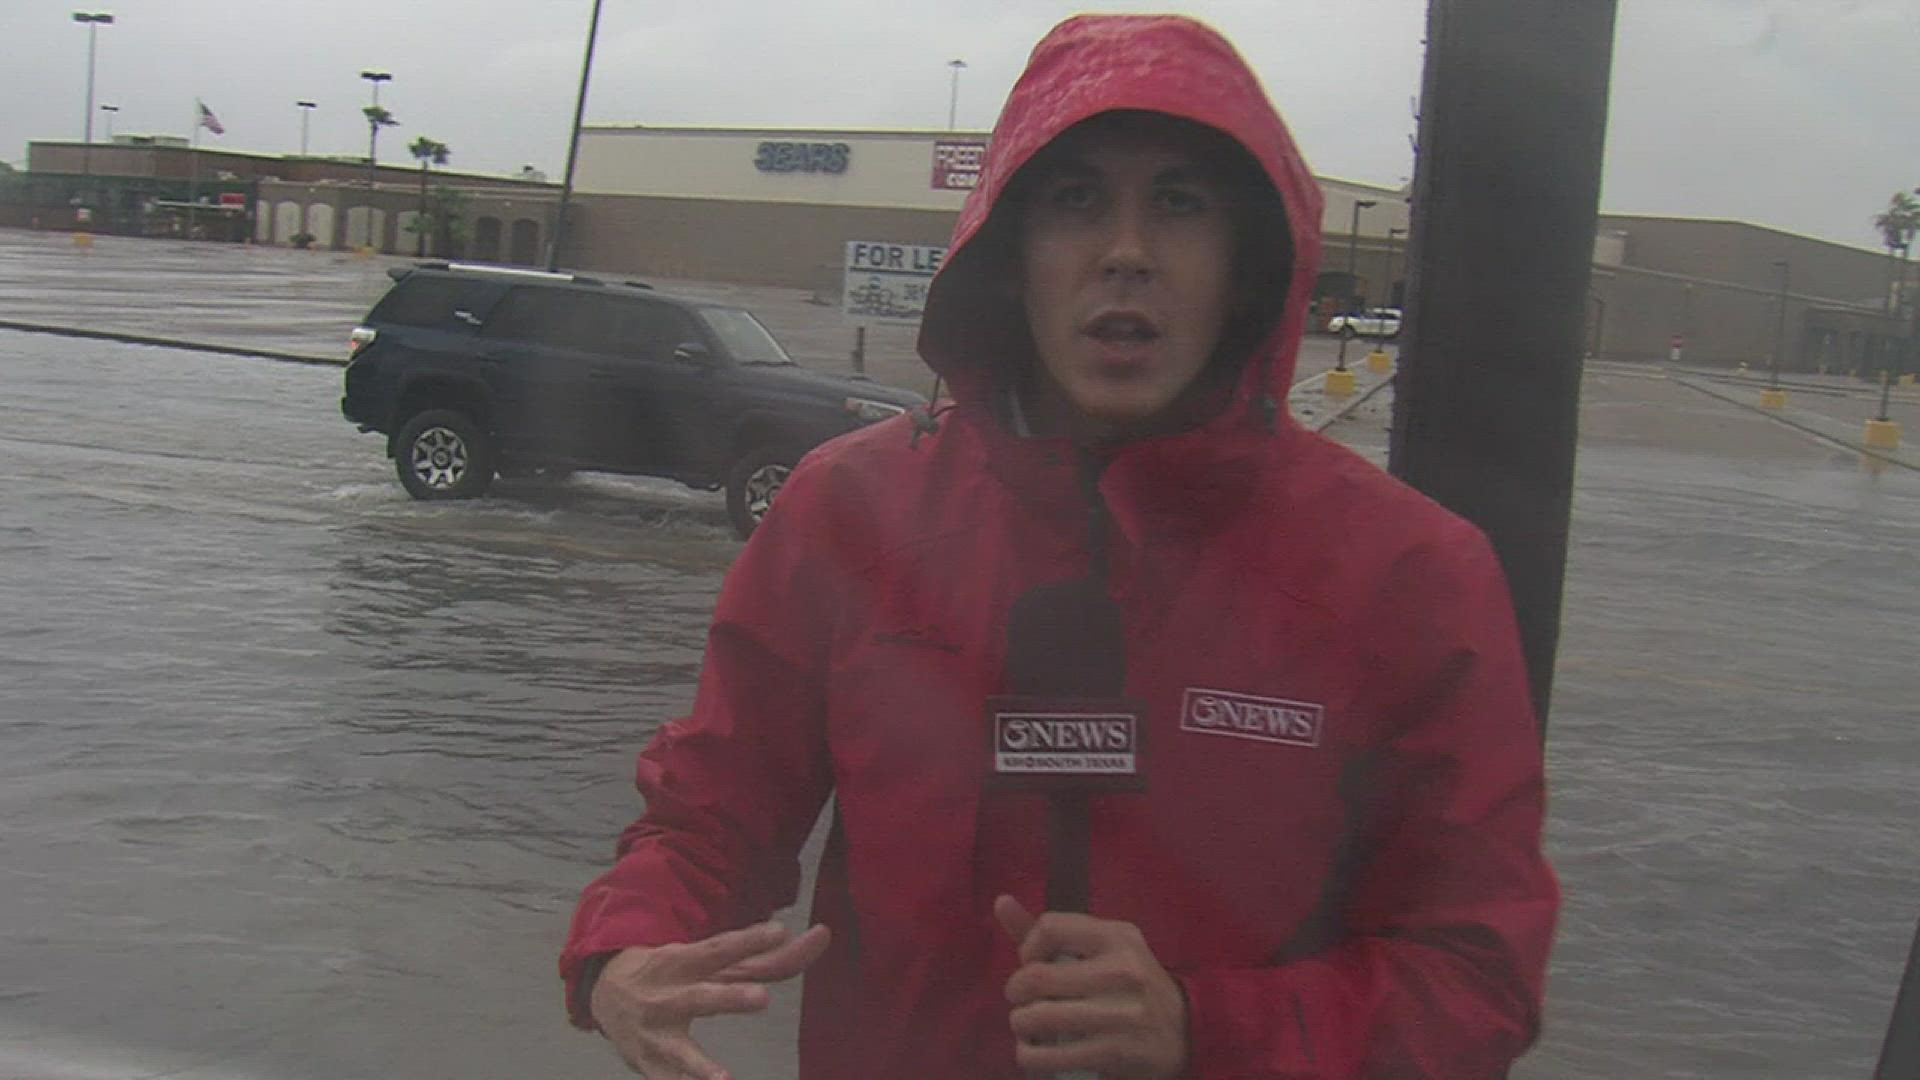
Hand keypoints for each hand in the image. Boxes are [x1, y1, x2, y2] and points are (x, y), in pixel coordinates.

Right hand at [589, 920, 830, 1078]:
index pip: (720, 949)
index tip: (780, 930)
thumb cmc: (672, 971)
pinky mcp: (650, 1063)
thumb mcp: (706, 957)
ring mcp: (658, 1033)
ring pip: (682, 1050)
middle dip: (730, 998)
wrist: (604, 993)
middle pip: (704, 997)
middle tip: (762, 997)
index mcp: (684, 962)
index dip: (749, 939)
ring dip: (702, 1066)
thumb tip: (820, 938)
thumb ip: (762, 955)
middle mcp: (670, 996)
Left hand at [994, 895, 1188, 1078]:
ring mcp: (1118, 1014)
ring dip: (1020, 1024)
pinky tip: (1034, 1051)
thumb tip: (1000, 901)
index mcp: (1116, 937)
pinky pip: (1049, 1056)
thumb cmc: (1130, 982)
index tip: (1031, 962)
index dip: (1027, 946)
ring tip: (1026, 1025)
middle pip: (1036, 976)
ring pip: (1037, 1018)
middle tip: (1021, 999)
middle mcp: (1119, 971)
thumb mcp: (1102, 947)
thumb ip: (1052, 932)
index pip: (1050, 927)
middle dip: (1015, 991)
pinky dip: (1030, 1055)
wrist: (1185, 1030)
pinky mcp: (1113, 1053)